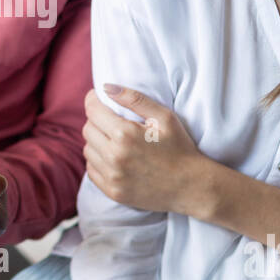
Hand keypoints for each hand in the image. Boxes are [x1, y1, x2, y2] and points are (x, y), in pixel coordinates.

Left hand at [82, 85, 210, 214]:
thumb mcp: (164, 117)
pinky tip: (114, 158)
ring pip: (87, 150)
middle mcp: (114, 156)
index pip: (93, 111)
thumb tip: (106, 87)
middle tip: (112, 120)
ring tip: (114, 140)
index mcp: (125, 134)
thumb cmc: (180, 147)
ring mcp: (112, 177)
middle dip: (97, 120)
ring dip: (97, 141)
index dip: (93, 100)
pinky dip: (98, 161)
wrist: (191, 186)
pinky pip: (91, 170)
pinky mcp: (112, 191)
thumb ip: (134, 99)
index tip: (98, 98)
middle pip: (88, 129)